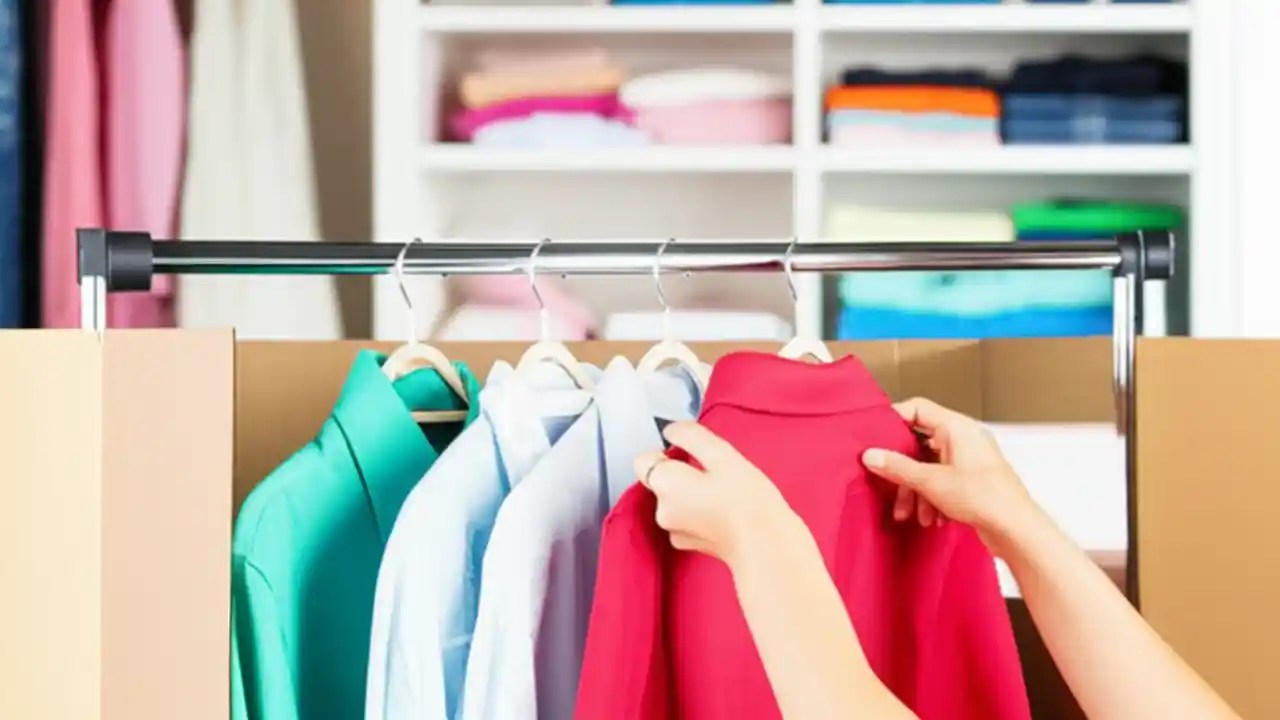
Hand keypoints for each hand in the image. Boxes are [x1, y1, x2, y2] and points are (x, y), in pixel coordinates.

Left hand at [635, 421, 798, 568]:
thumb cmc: (748, 501)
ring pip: (673, 499)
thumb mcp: (722, 454)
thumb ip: (690, 436)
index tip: (691, 454)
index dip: (666, 452)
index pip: (644, 459)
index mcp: (666, 484)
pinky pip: (685, 517)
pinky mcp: (688, 544)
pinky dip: (698, 511)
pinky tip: (722, 512)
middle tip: (716, 474)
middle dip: (682, 472)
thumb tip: (671, 430)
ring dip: (691, 492)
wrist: (766, 547)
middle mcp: (662, 510)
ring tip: (723, 494)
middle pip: (660, 479)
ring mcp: (674, 531)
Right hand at [861, 397, 1041, 555]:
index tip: (875, 438)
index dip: (893, 420)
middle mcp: (964, 437)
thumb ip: (897, 467)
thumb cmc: (985, 499)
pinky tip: (931, 518)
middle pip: (920, 442)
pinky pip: (942, 479)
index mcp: (956, 427)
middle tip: (889, 484)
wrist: (1016, 528)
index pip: (916, 408)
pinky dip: (932, 496)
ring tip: (913, 514)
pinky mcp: (972, 478)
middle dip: (903, 469)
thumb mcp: (931, 482)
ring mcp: (969, 458)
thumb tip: (872, 455)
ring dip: (916, 489)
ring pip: (929, 465)